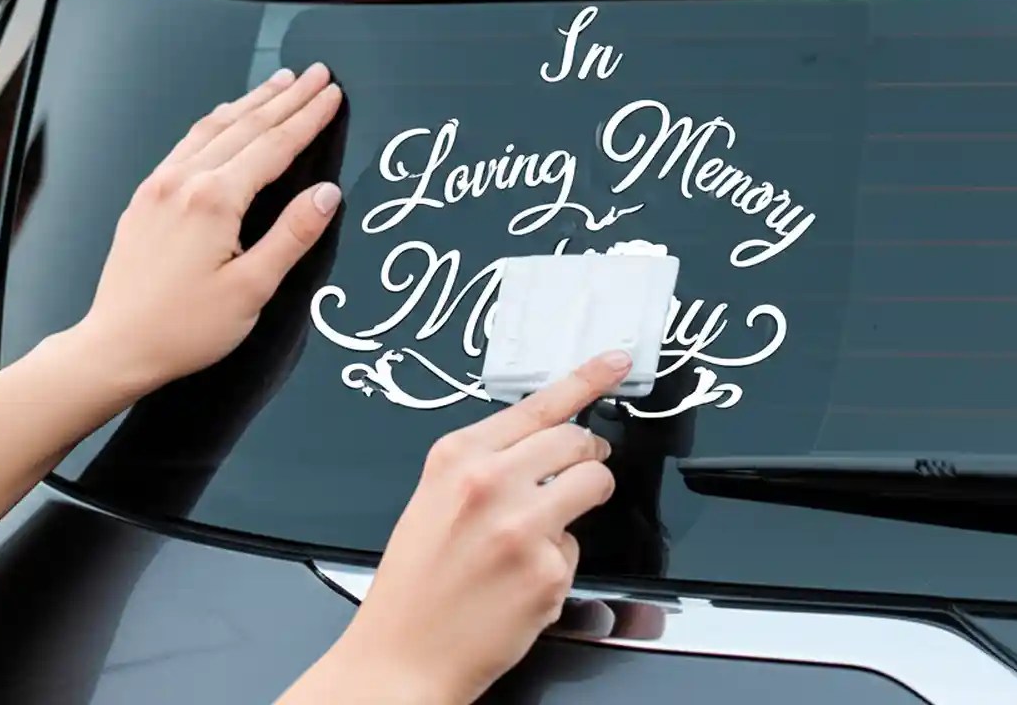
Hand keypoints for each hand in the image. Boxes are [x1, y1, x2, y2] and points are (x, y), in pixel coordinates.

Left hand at [71, 62, 343, 393]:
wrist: (117, 346)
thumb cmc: (184, 329)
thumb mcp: (252, 289)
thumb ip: (292, 236)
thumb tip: (326, 195)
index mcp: (214, 201)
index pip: (274, 146)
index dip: (308, 119)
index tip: (332, 96)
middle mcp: (183, 182)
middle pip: (246, 126)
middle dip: (286, 98)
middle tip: (317, 74)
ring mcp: (160, 186)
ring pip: (213, 127)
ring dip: (252, 101)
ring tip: (280, 83)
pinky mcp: (146, 199)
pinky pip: (187, 143)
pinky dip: (216, 121)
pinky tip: (226, 116)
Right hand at [325, 351, 631, 704]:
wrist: (402, 655)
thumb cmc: (415, 582)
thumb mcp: (432, 500)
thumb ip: (485, 464)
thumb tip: (544, 445)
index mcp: (457, 457)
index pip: (539, 404)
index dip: (586, 378)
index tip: (615, 360)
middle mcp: (490, 481)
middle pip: (576, 441)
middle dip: (584, 457)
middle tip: (575, 474)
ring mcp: (523, 526)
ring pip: (593, 484)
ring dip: (585, 500)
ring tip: (549, 526)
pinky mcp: (548, 571)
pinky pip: (577, 549)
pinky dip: (558, 563)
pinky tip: (523, 580)